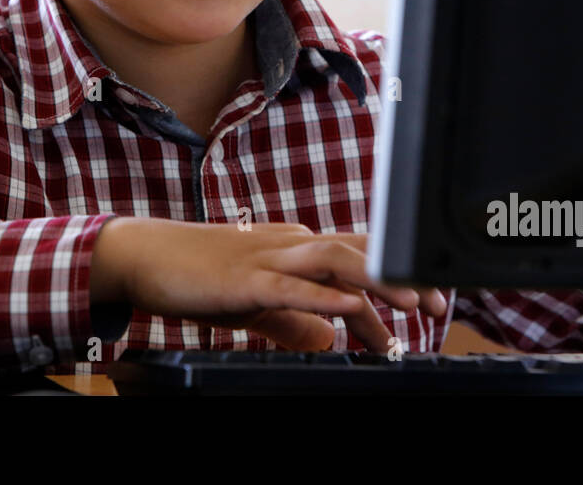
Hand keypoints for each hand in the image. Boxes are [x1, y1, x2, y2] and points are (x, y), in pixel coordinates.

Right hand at [91, 217, 448, 352]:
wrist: (146, 256)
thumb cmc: (202, 275)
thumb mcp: (259, 301)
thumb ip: (296, 318)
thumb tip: (330, 339)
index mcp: (297, 246)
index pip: (360, 253)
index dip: (400, 271)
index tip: (431, 297)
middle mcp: (291, 244)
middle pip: (360, 250)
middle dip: (403, 274)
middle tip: (436, 302)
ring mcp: (269, 258)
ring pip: (335, 259)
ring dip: (377, 280)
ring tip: (410, 303)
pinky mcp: (245, 280)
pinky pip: (291, 287)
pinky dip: (322, 296)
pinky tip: (348, 307)